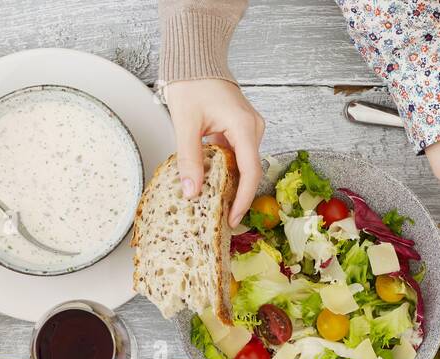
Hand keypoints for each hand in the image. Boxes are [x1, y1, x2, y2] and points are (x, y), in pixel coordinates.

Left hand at [163, 79, 265, 225]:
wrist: (196, 59)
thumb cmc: (192, 83)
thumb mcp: (186, 123)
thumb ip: (189, 159)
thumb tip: (191, 192)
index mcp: (244, 126)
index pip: (250, 172)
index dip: (243, 200)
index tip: (232, 219)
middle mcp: (253, 128)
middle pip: (250, 172)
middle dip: (237, 197)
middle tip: (221, 218)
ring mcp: (250, 128)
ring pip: (244, 165)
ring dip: (231, 184)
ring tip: (215, 204)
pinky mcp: (242, 129)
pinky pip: (238, 156)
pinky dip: (227, 171)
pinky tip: (213, 182)